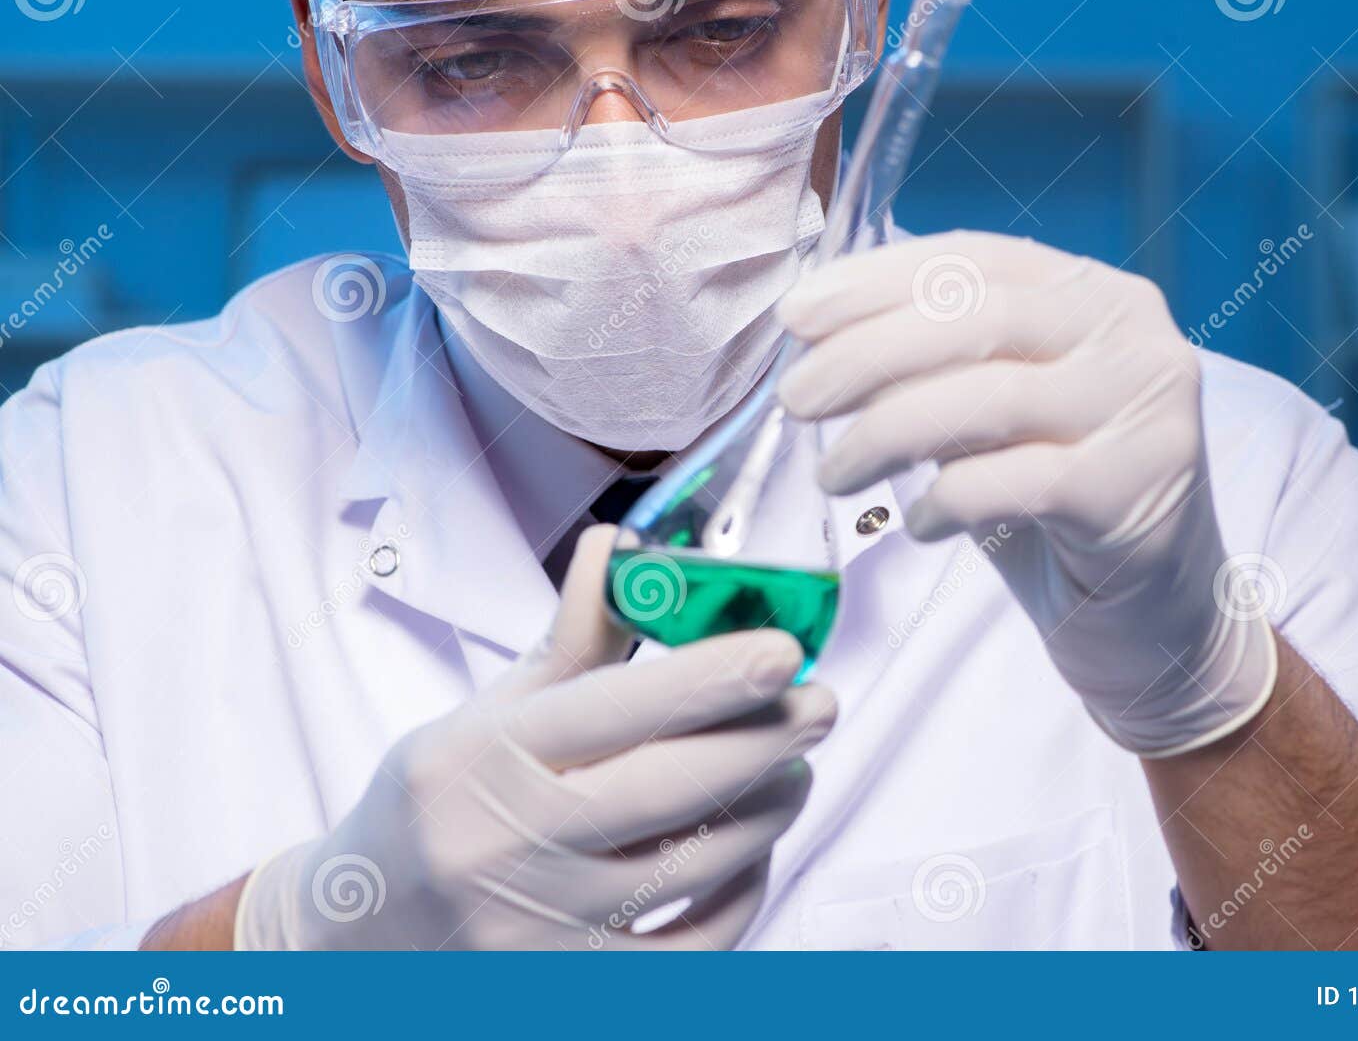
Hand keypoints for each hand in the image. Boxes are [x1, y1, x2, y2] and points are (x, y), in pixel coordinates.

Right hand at [235, 526, 834, 948]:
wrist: (361, 935)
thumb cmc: (439, 806)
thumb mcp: (484, 717)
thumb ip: (571, 644)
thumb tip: (623, 544)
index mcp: (479, 758)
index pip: (609, 709)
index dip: (706, 678)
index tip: (782, 652)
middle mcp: (502, 845)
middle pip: (666, 789)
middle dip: (763, 740)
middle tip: (819, 704)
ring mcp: (537, 929)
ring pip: (693, 865)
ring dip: (766, 810)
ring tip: (792, 769)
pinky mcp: (571, 990)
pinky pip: (692, 947)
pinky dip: (740, 892)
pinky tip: (750, 851)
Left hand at [778, 231, 1275, 756]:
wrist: (1156, 614)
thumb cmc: (1058, 500)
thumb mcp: (997, 413)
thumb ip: (937, 363)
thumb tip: (820, 336)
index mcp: (1097, 294)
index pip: (974, 261)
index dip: (875, 281)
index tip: (797, 316)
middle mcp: (1133, 337)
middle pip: (975, 320)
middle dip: (866, 355)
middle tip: (797, 398)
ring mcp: (1144, 412)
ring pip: (987, 398)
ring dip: (887, 434)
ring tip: (834, 474)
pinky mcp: (1135, 492)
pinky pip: (1011, 482)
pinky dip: (945, 500)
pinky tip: (916, 523)